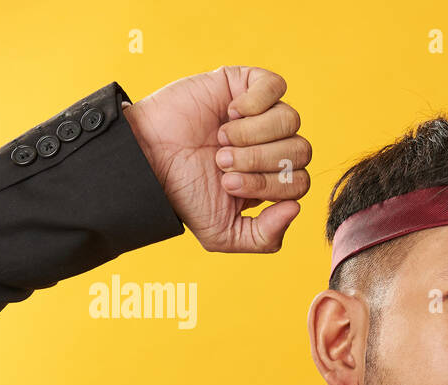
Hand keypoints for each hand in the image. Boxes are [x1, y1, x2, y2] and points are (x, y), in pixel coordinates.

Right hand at [122, 66, 310, 252]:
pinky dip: (255, 102)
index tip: (228, 184)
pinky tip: (229, 112)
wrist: (145, 157)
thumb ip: (265, 237)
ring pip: (291, 120)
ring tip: (221, 140)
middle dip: (260, 161)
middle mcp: (273, 146)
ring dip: (253, 135)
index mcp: (273, 179)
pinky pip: (276, 85)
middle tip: (221, 162)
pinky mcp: (245, 84)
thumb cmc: (182, 193)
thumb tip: (295, 208)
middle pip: (301, 151)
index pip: (300, 181)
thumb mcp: (223, 234)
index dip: (270, 185)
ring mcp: (262, 114)